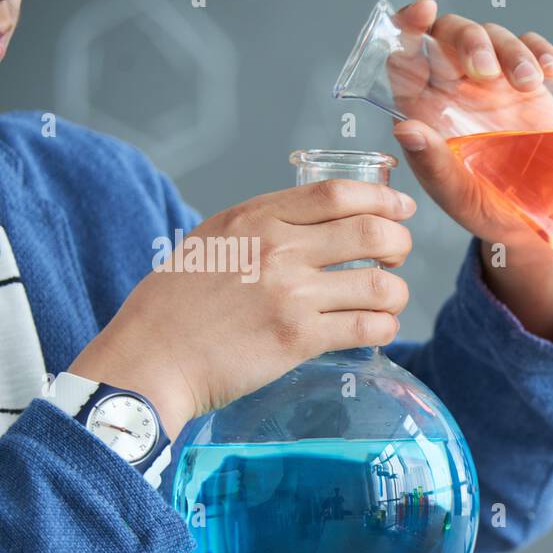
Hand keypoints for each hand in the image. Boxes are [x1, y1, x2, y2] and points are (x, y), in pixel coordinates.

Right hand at [70, 181, 416, 437]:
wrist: (151, 359)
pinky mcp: (300, 339)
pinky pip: (368, 327)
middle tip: (396, 257)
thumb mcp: (211, 241)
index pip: (337, 193)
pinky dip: (384, 327)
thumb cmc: (173, 306)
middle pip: (373, 232)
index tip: (401, 207)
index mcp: (256, 217)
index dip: (382, 198)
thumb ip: (259, 227)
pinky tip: (376, 329)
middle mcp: (278, 249)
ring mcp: (292, 295)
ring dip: (396, 293)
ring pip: (381, 284)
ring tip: (386, 301)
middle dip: (400, 243)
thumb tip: (307, 222)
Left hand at [388, 0, 552, 345]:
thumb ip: (433, 166)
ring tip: (528, 84)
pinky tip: (549, 72)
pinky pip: (531, 49)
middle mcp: (456, 89)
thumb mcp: (458, 197)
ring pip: (493, 35)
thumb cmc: (488, 211)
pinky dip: (539, 51)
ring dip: (509, 50)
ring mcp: (494, 84)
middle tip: (486, 70)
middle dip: (467, 39)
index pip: (406, 54)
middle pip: (451, 34)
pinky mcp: (530, 86)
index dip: (409, 26)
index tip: (423, 14)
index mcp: (426, 109)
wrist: (536, 221)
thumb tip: (404, 129)